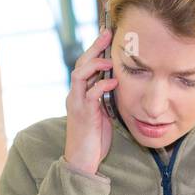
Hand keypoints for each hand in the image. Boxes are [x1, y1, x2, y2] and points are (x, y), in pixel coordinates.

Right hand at [63, 28, 117, 175]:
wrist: (82, 161)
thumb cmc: (94, 139)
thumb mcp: (103, 113)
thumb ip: (107, 97)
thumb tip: (119, 82)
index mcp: (80, 93)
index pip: (85, 65)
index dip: (96, 49)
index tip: (108, 34)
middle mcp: (75, 95)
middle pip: (80, 63)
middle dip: (94, 47)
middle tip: (107, 33)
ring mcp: (77, 104)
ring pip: (79, 74)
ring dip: (95, 63)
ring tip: (109, 58)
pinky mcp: (83, 115)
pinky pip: (90, 95)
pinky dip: (101, 85)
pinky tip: (113, 82)